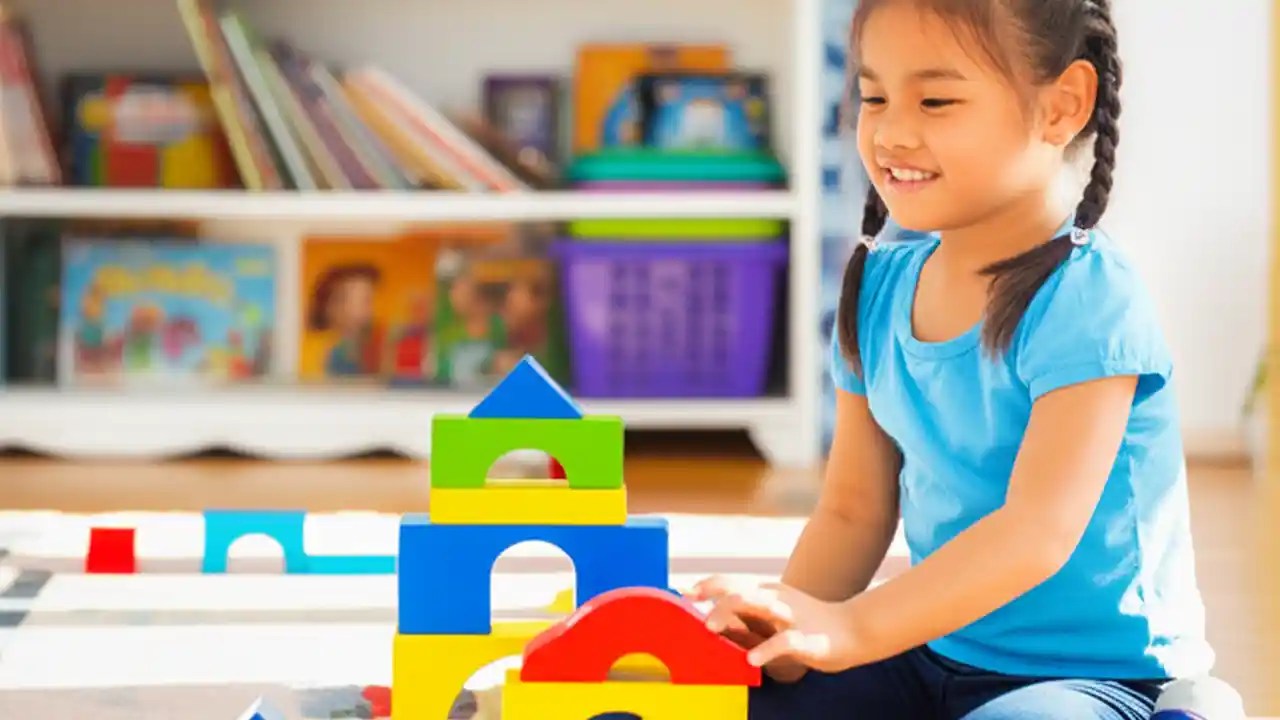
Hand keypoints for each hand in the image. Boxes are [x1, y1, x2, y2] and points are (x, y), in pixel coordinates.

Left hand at [690, 576, 860, 676]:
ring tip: (711, 626)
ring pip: (762, 606)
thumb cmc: (804, 624)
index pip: (733, 582)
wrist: (853, 631)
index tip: (685, 593)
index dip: (708, 584)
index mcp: (766, 592)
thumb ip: (742, 619)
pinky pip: (785, 642)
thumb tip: (708, 620)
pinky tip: (752, 659)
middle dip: (716, 597)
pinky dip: (767, 649)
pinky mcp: (808, 639)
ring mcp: (792, 618)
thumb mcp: (771, 618)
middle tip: (695, 611)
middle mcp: (776, 599)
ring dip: (734, 612)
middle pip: (741, 590)